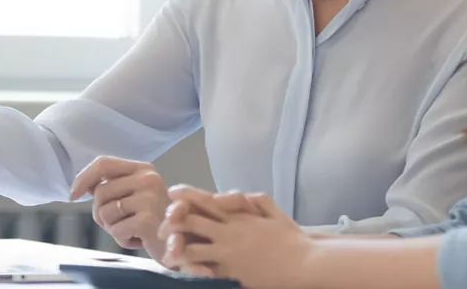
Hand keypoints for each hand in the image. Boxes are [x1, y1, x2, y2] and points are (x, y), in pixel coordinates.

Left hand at [70, 156, 168, 259]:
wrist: (185, 243)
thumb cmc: (155, 221)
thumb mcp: (137, 196)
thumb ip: (114, 187)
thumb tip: (82, 186)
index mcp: (144, 169)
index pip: (103, 163)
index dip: (83, 177)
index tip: (73, 194)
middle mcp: (148, 178)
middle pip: (99, 192)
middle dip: (101, 213)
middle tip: (120, 222)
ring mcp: (148, 197)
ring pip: (104, 212)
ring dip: (112, 228)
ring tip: (132, 229)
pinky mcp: (147, 219)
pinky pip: (115, 230)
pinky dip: (122, 240)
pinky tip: (139, 239)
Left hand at [162, 188, 312, 288]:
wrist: (304, 263)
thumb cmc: (292, 238)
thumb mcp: (274, 212)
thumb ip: (255, 200)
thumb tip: (237, 195)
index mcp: (239, 216)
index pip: (206, 201)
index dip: (187, 196)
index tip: (172, 193)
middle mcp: (230, 232)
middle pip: (192, 222)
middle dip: (173, 223)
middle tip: (162, 227)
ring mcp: (228, 253)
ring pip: (192, 249)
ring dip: (177, 249)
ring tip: (166, 251)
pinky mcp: (231, 273)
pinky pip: (205, 270)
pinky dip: (192, 269)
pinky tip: (182, 269)